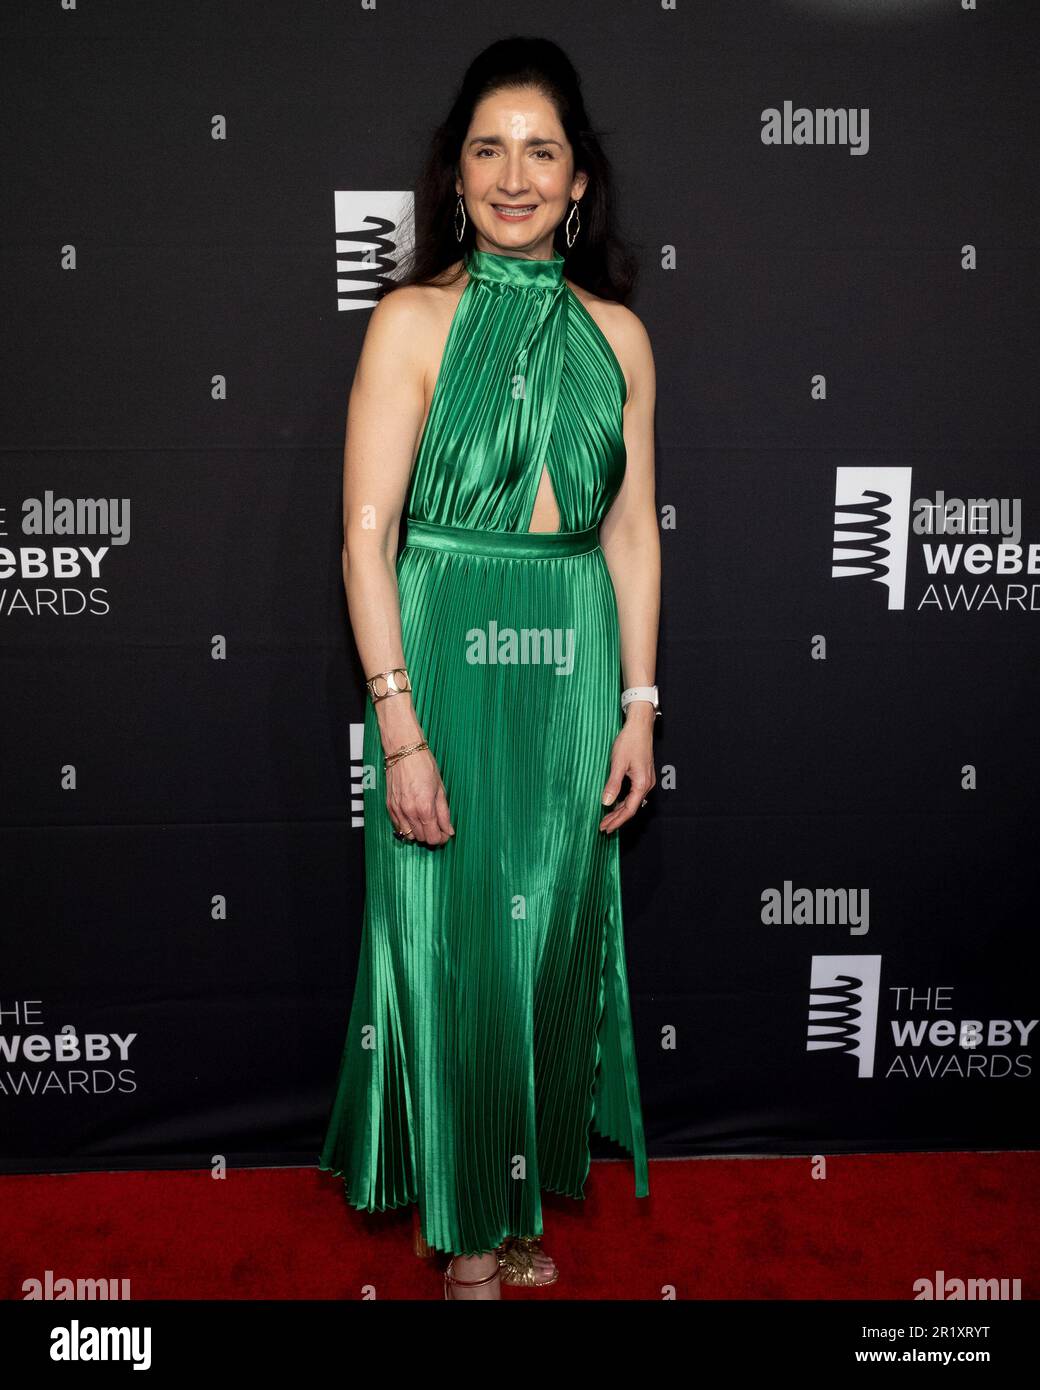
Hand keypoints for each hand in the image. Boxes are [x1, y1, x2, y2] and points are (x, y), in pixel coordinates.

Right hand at [385, 745, 454, 845]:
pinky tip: (415, 818)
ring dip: (420, 833)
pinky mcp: (390, 806)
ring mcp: (397, 810)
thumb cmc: (423, 765)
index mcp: (424, 808)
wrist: (404, 751)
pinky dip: (407, 827)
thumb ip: (444, 813)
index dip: (442, 838)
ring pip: (409, 835)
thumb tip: (449, 829)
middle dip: (432, 835)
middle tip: (439, 828)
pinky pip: (398, 826)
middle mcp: (409, 812)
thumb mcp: (440, 790)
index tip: (446, 834)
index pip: (433, 837)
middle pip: (422, 838)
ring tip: (427, 823)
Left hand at [599, 708, 655, 832]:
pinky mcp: (643, 776)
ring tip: (607, 819)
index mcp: (642, 784)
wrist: (640, 727)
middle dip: (617, 818)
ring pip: (633, 802)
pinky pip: (634, 794)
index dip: (617, 820)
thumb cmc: (630, 742)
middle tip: (604, 827)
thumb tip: (606, 802)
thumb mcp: (618, 764)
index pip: (629, 809)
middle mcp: (647, 785)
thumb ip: (613, 784)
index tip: (605, 827)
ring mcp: (646, 781)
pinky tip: (615, 803)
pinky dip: (624, 802)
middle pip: (631, 808)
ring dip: (620, 811)